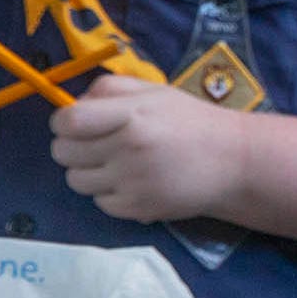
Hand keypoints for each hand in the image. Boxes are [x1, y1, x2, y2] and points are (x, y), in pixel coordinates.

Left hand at [48, 76, 248, 223]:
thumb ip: (109, 89)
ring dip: (89, 171)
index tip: (75, 124)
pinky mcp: (137, 208)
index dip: (63, 123)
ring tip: (116, 163)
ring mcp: (132, 181)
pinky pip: (99, 202)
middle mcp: (129, 147)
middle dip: (73, 147)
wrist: (233, 161)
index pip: (68, 121)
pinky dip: (110, 193)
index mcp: (132, 114)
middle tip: (97, 144)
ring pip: (75, 180)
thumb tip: (71, 107)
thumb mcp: (154, 92)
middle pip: (64, 152)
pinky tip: (133, 182)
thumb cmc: (190, 121)